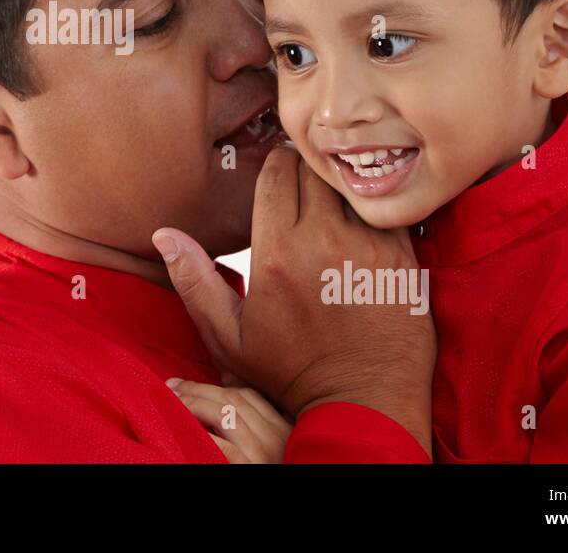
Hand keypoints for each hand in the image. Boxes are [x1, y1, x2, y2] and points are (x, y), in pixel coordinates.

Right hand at [152, 143, 434, 456]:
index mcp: (277, 254)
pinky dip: (371, 205)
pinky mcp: (402, 256)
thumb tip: (164, 235)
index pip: (276, 174)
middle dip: (306, 166)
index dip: (275, 164)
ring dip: (340, 183)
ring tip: (332, 193)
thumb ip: (194, 282)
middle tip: (303, 175)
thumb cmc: (290, 372)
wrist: (364, 403)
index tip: (276, 169)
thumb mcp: (229, 337)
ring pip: (352, 185)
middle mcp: (325, 242)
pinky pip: (385, 208)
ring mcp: (370, 247)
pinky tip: (362, 218)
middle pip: (315, 170)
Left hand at [166, 377, 292, 462]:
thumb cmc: (266, 466)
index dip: (215, 384)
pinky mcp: (246, 468)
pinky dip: (199, 433)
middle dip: (197, 389)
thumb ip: (254, 423)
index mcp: (283, 427)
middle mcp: (276, 436)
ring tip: (173, 403)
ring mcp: (262, 452)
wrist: (291, 509)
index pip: (248, 395)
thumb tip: (222, 389)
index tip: (190, 383)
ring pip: (223, 413)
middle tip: (172, 387)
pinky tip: (183, 428)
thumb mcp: (269, 445)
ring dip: (192, 404)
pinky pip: (218, 444)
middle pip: (232, 399)